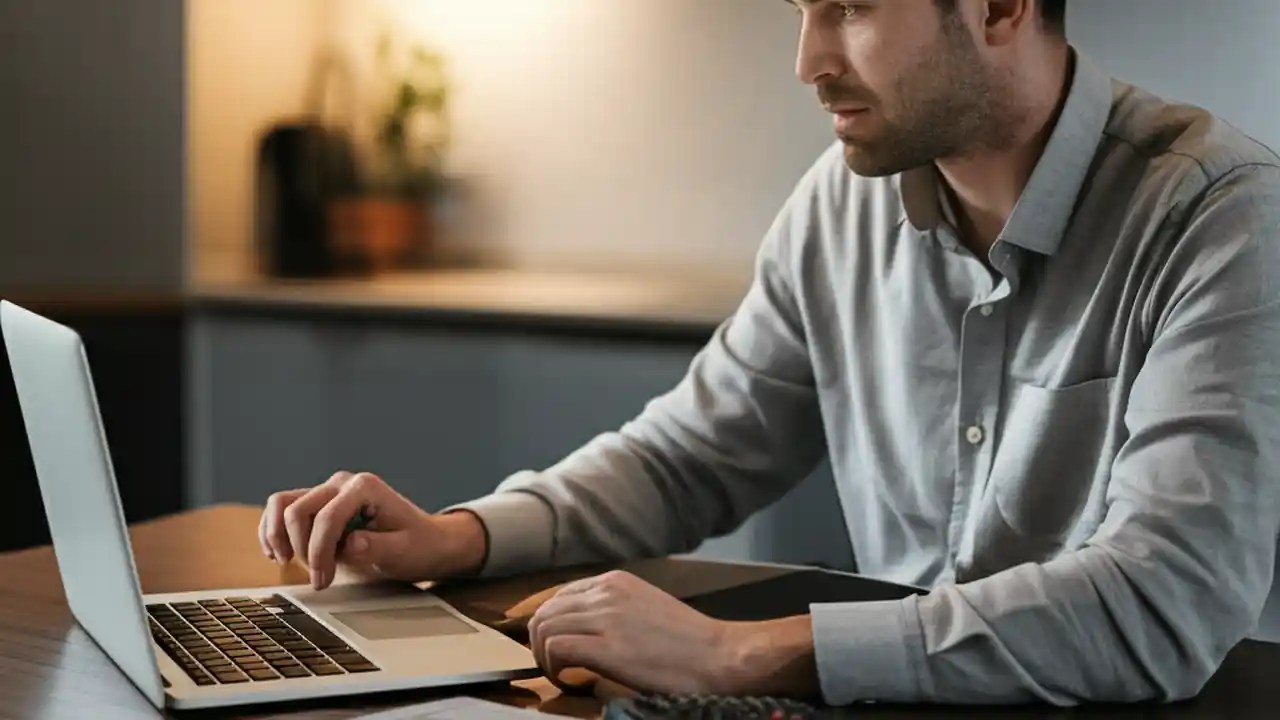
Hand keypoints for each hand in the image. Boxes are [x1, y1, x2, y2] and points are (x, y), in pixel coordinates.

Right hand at [258, 471, 486, 589]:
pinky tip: (276, 552)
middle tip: (318, 578)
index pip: (327, 517)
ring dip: (279, 535)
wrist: (424, 540)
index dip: (319, 552)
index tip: (322, 580)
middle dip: (301, 548)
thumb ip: (378, 547)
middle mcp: (342, 482)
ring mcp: (328, 490)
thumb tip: (350, 543)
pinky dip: (272, 529)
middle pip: (298, 509)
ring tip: (286, 561)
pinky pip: (282, 507)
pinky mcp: (318, 502)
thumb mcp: (404, 552)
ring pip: (282, 503)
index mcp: (365, 487)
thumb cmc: (416, 545)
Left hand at [527, 571, 818, 697]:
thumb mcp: (645, 607)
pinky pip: (556, 648)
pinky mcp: (607, 646)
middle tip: (554, 665)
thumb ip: (614, 608)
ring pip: (544, 627)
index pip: (558, 595)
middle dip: (538, 641)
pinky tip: (568, 680)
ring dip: (543, 655)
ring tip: (561, 674)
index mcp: (615, 581)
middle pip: (544, 610)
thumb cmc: (689, 641)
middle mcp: (606, 591)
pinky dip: (553, 667)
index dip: (549, 624)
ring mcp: (606, 617)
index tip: (555, 647)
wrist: (718, 656)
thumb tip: (587, 627)